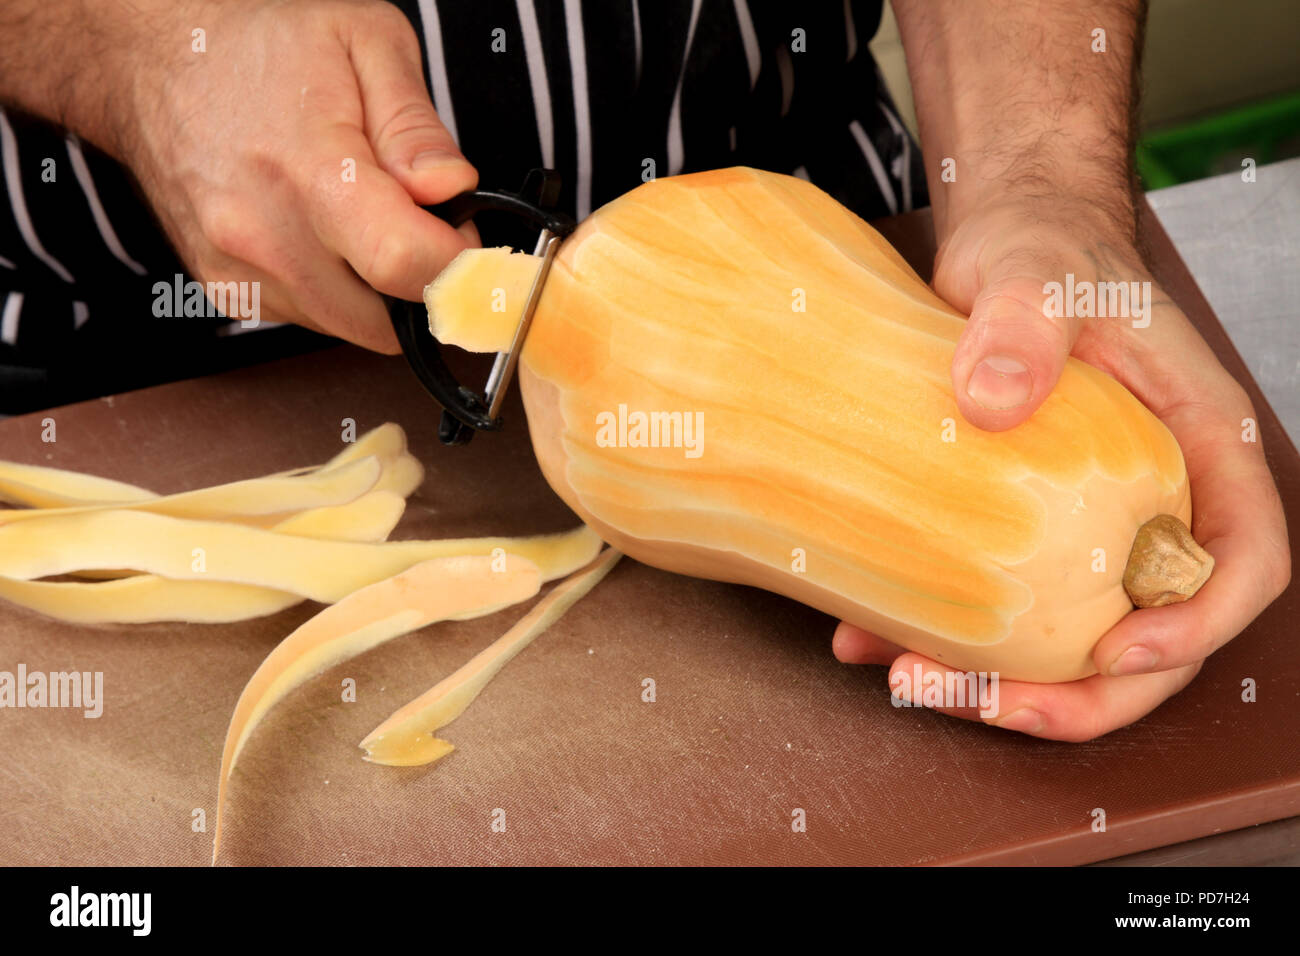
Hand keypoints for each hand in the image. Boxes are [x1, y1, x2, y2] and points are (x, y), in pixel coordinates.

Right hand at [114, 0, 477, 350]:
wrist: (152, 60)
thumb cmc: (259, 45)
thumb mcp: (364, 42)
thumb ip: (416, 126)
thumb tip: (452, 189)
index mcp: (311, 173)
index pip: (406, 265)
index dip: (456, 263)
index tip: (463, 237)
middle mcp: (266, 235)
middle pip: (385, 320)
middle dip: (422, 284)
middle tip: (421, 226)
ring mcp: (240, 270)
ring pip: (350, 327)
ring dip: (377, 293)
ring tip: (363, 219)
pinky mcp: (226, 291)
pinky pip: (310, 318)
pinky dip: (335, 291)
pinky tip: (322, 233)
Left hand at [833, 196, 1290, 740]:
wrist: (999, 249)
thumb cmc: (1048, 251)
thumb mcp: (1037, 273)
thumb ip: (1023, 324)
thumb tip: (990, 398)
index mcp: (1199, 447)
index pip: (1246, 558)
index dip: (1197, 624)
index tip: (1117, 650)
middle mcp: (1155, 501)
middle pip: (1153, 634)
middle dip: (1080, 695)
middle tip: (987, 705)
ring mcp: (1090, 523)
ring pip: (1071, 638)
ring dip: (1002, 686)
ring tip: (911, 683)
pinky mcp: (1023, 530)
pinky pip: (999, 604)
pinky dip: (944, 637)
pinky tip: (870, 638)